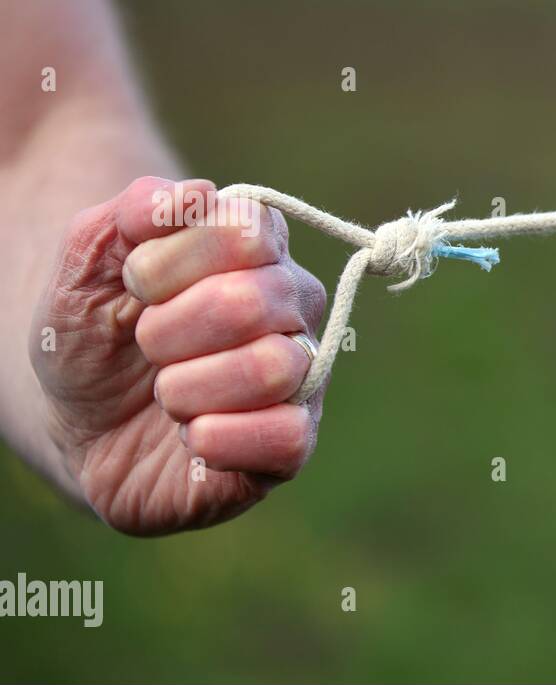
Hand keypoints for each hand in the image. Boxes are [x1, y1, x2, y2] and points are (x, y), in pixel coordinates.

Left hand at [29, 176, 326, 534]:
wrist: (81, 421)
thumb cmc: (96, 334)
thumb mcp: (85, 265)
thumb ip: (130, 215)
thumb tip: (195, 194)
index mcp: (259, 252)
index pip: (250, 231)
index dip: (173, 260)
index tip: (134, 283)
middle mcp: (294, 310)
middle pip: (254, 302)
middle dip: (168, 330)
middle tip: (145, 346)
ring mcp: (300, 378)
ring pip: (274, 369)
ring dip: (188, 387)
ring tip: (167, 396)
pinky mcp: (292, 444)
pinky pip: (291, 438)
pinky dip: (224, 438)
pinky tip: (193, 437)